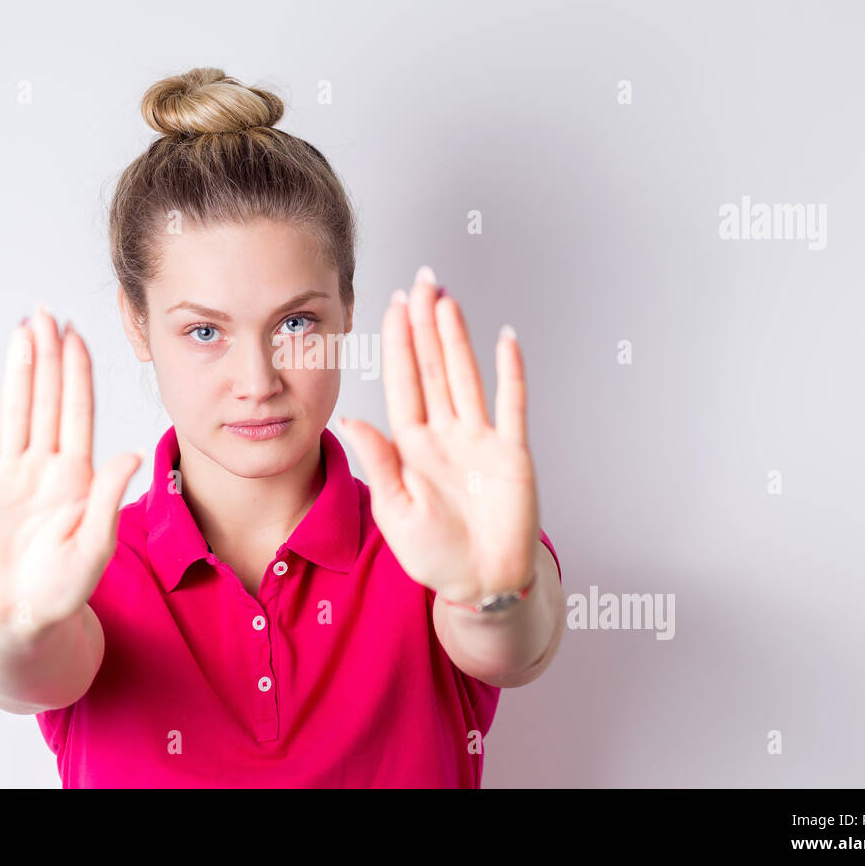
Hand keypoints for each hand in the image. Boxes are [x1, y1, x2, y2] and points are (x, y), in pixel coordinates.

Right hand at [0, 306, 144, 645]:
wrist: (19, 622)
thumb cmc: (63, 591)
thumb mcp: (94, 547)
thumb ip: (107, 500)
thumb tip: (127, 456)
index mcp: (78, 478)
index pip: (78, 413)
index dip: (78, 373)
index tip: (78, 334)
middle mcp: (45, 468)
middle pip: (47, 400)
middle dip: (49, 357)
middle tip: (46, 314)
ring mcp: (10, 477)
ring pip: (15, 412)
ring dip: (18, 372)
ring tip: (22, 332)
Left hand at [336, 267, 539, 605]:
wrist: (482, 583)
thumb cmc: (436, 554)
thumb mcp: (396, 511)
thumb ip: (379, 463)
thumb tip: (352, 417)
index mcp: (412, 445)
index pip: (403, 382)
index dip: (398, 343)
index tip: (393, 306)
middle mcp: (445, 434)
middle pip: (433, 368)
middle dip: (425, 325)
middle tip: (422, 281)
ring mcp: (480, 440)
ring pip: (466, 377)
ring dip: (458, 339)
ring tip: (448, 300)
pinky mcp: (513, 453)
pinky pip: (512, 405)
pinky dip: (511, 373)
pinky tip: (506, 340)